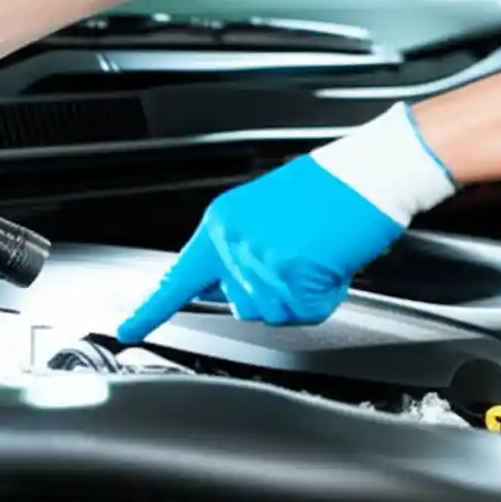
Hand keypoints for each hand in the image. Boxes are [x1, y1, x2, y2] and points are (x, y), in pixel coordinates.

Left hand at [116, 103, 455, 342]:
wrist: (371, 172)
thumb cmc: (329, 189)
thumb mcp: (266, 212)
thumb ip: (239, 249)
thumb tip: (225, 284)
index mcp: (222, 223)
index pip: (179, 275)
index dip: (152, 308)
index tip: (129, 328)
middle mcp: (234, 242)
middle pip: (241, 305)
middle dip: (271, 293)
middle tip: (300, 257)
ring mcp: (262, 260)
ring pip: (272, 313)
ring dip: (299, 296)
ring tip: (317, 256)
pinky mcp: (293, 275)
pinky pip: (306, 312)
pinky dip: (325, 297)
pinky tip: (331, 265)